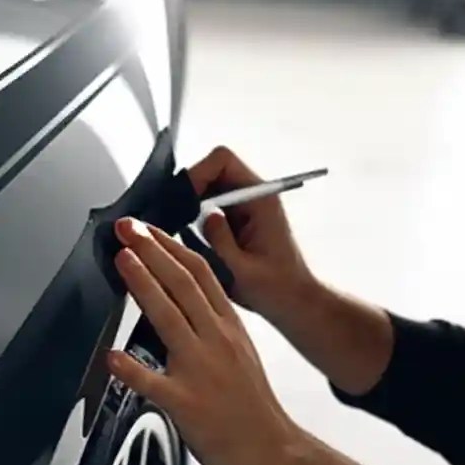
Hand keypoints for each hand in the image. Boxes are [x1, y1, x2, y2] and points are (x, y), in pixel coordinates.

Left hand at [105, 217, 300, 464]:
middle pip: (182, 285)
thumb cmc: (250, 404)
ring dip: (143, 286)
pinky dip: (132, 370)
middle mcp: (215, 341)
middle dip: (152, 251)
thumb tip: (184, 297)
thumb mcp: (238, 350)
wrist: (272, 451)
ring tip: (122, 261)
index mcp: (227, 327)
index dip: (170, 246)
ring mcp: (200, 371)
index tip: (148, 227)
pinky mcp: (186, 404)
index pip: (200, 273)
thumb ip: (211, 323)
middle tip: (127, 228)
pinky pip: (153, 384)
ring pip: (169, 319)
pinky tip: (112, 357)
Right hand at [187, 146, 315, 320]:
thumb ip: (220, 240)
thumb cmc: (275, 290)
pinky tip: (188, 238)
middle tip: (172, 217)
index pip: (223, 161)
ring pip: (205, 186)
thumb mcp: (241, 270)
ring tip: (177, 229)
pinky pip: (206, 204)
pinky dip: (192, 216)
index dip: (197, 173)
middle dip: (187, 191)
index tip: (181, 201)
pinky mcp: (235, 219)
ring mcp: (243, 206)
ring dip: (188, 205)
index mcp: (260, 200)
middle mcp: (252, 196)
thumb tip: (203, 215)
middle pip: (210, 170)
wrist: (292, 302)